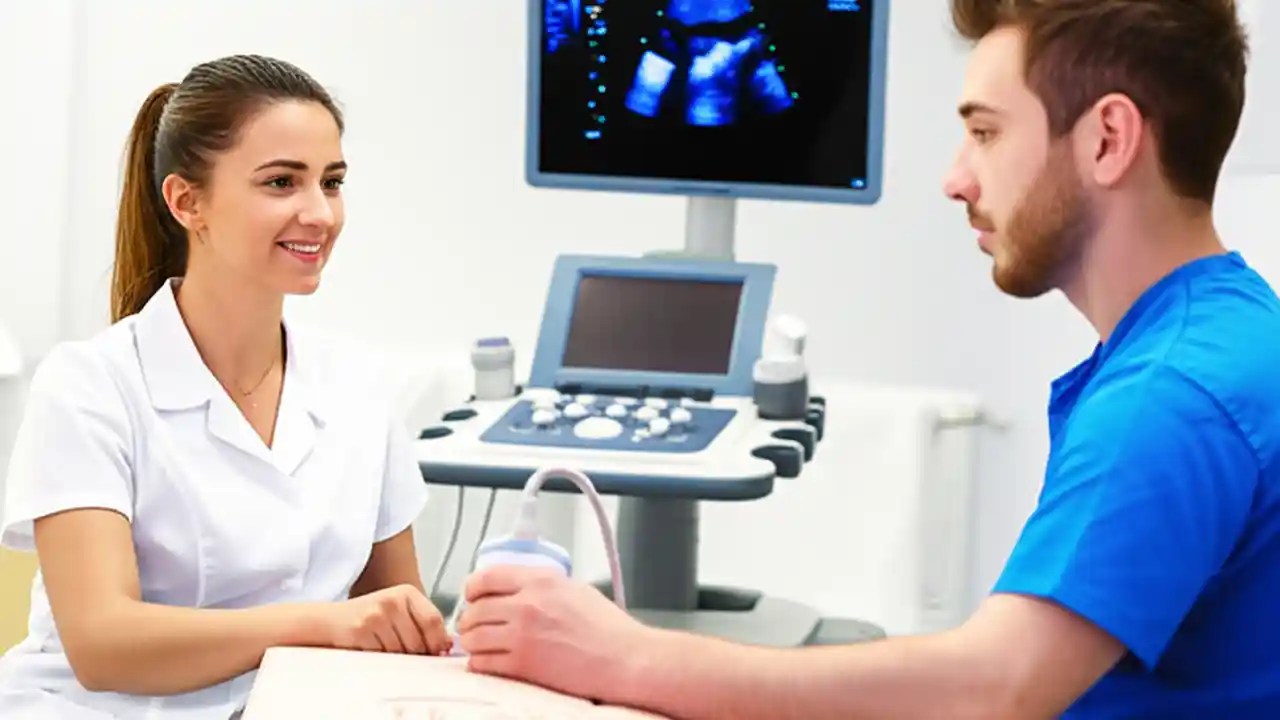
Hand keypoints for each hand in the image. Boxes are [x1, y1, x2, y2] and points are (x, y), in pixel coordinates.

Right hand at [320, 584, 450, 654]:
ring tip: (387, 650)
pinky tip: (374, 650)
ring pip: (403, 652)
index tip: (438, 652)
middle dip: (418, 655)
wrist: (330, 621)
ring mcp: (376, 615)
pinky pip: (383, 657)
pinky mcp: (362, 631)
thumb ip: (422, 623)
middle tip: (409, 656)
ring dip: (400, 660)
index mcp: (406, 592)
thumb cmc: (368, 618)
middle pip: (419, 640)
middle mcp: (392, 600)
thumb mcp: (398, 611)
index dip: (438, 641)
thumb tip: (448, 644)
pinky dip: (382, 661)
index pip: (433, 620)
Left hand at [457, 566, 652, 701]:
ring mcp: (522, 636)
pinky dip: (480, 662)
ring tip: (479, 645)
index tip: (472, 596)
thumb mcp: (575, 589)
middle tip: (473, 626)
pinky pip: (482, 662)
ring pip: (473, 636)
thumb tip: (520, 589)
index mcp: (540, 581)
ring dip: (472, 641)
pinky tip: (489, 662)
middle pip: (474, 609)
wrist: (624, 659)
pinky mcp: (522, 665)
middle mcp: (526, 605)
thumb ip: (543, 586)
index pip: (486, 577)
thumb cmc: (609, 627)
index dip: (472, 588)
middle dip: (469, 619)